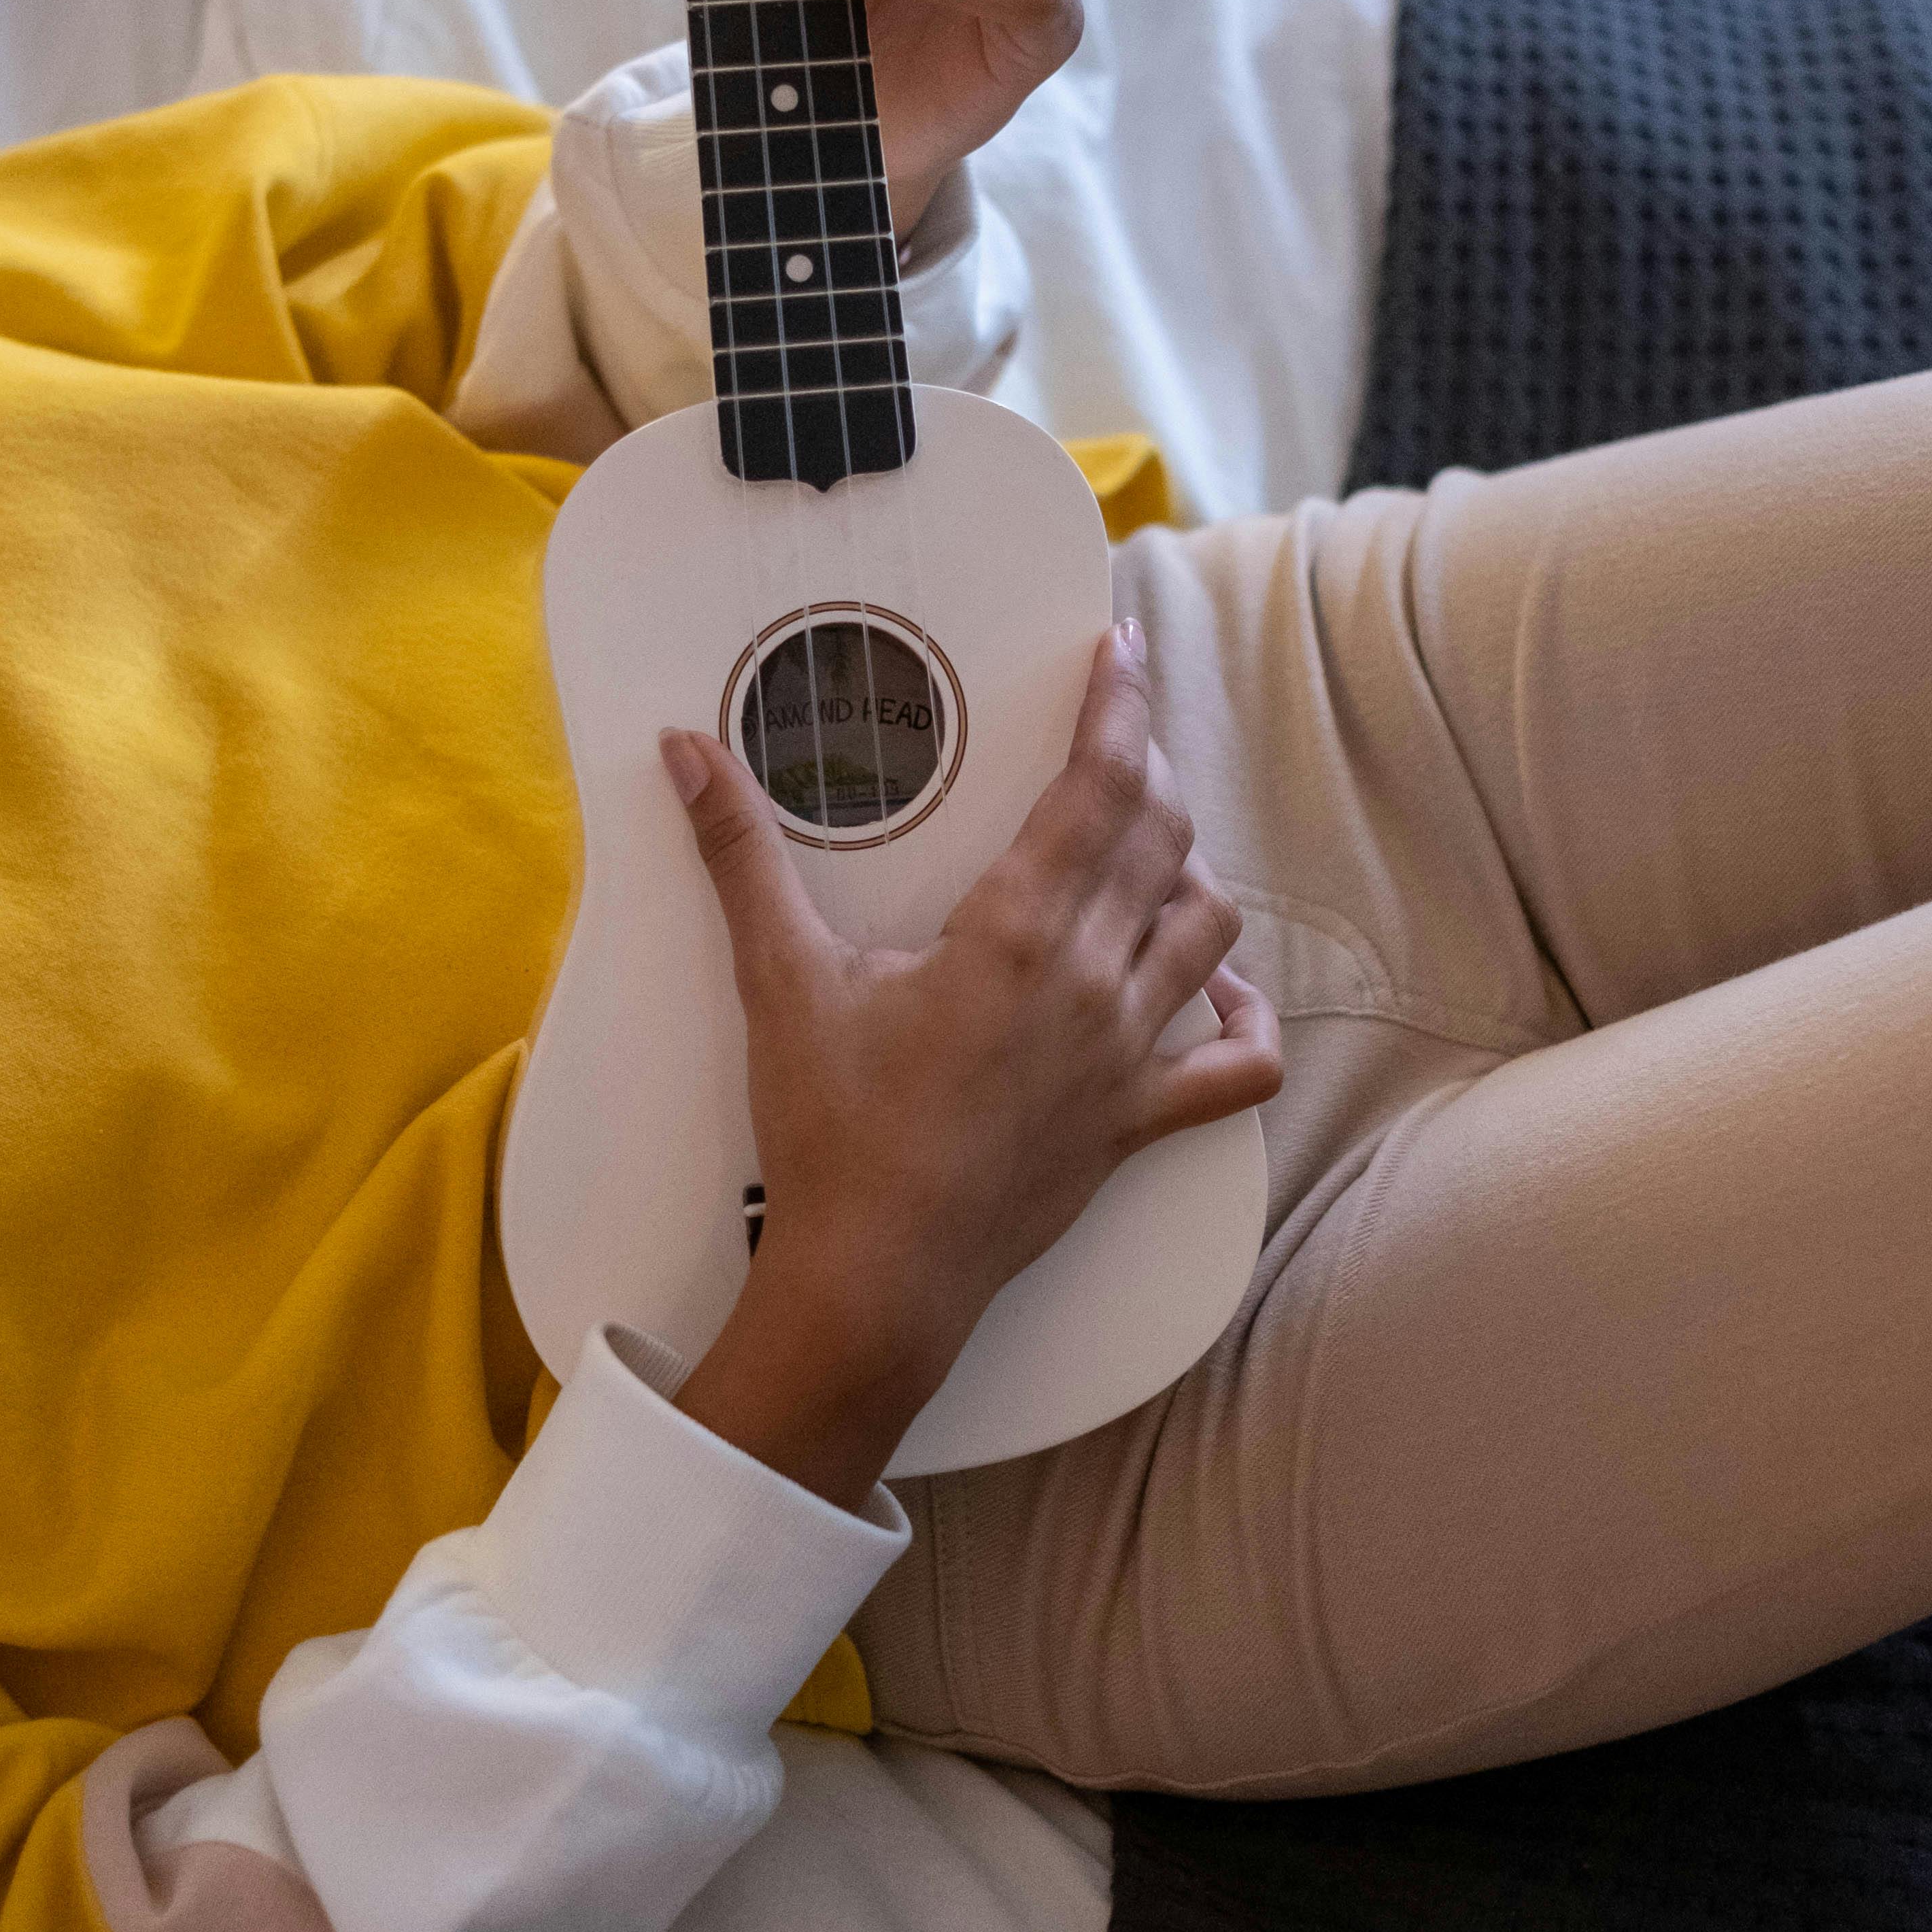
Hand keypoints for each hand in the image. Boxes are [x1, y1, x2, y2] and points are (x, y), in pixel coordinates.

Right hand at [665, 624, 1281, 1512]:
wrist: (875, 1277)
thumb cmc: (831, 1133)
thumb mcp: (781, 980)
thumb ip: (740, 854)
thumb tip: (685, 750)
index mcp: (1016, 932)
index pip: (1100, 785)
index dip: (1118, 707)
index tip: (1117, 654)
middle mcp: (1093, 982)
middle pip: (1162, 838)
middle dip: (1146, 764)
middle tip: (1113, 730)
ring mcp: (1125, 1056)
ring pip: (1208, 929)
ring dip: (1189, 868)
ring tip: (1150, 838)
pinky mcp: (1133, 1124)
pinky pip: (1234, 1070)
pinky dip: (1245, 1023)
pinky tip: (1221, 991)